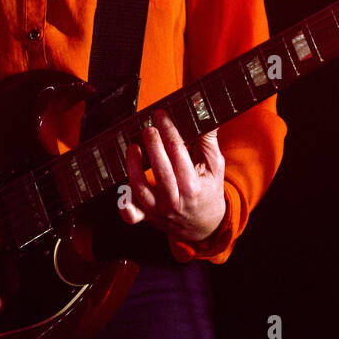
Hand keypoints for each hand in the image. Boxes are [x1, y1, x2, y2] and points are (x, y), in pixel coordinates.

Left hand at [118, 109, 227, 244]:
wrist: (204, 226)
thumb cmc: (208, 191)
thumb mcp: (215, 166)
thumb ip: (208, 140)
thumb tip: (205, 113)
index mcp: (193, 186)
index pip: (178, 153)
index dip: (169, 131)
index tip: (161, 115)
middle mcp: (175, 200)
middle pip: (161, 169)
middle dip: (153, 145)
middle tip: (148, 128)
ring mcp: (159, 209)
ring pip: (141, 188)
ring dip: (134, 166)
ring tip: (133, 147)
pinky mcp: (147, 215)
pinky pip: (131, 213)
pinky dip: (124, 202)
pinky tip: (122, 185)